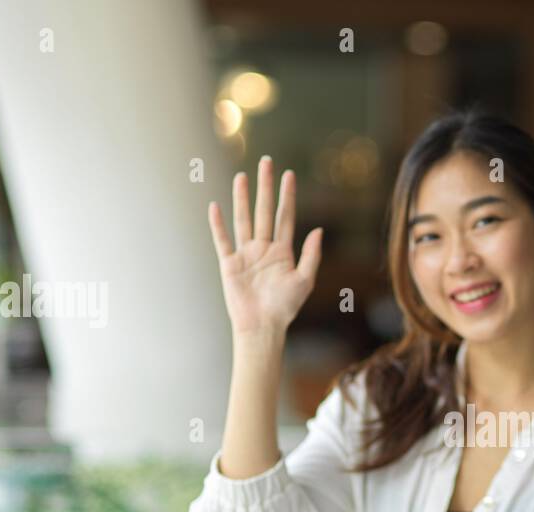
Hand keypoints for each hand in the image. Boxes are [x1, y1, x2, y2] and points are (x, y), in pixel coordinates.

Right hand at [208, 157, 322, 338]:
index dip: (287, 196)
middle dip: (266, 187)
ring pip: (244, 220)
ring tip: (242, 177)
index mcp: (283, 251)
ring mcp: (245, 254)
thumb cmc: (285, 307)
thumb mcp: (305, 281)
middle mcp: (264, 248)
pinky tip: (215, 206)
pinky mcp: (229, 264)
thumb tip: (318, 230)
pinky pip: (222, 240)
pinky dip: (218, 224)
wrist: (263, 327)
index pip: (285, 216)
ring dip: (242, 198)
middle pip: (264, 211)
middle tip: (267, 162)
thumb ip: (311, 255)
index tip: (289, 174)